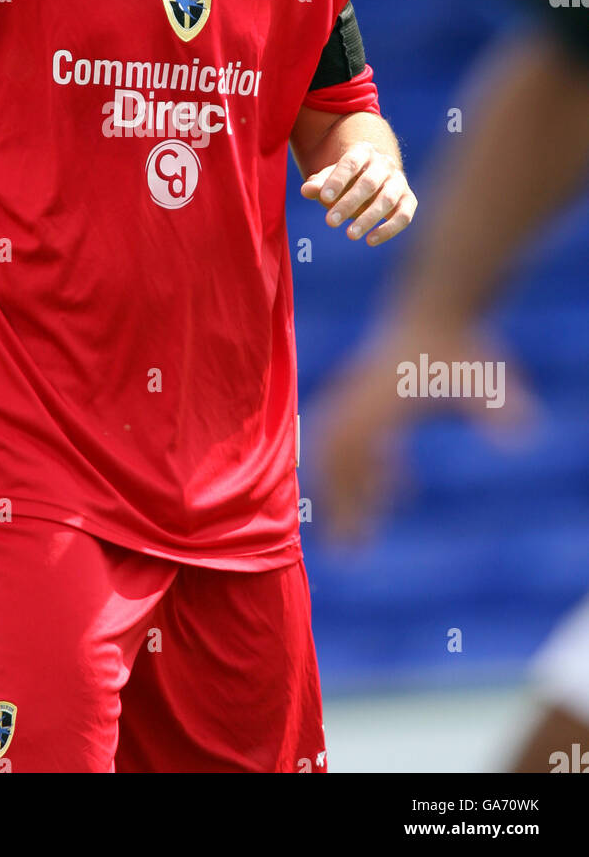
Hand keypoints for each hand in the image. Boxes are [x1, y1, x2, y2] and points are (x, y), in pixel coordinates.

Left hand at [300, 141, 416, 244]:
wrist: (372, 180)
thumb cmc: (346, 181)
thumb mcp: (330, 180)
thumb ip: (318, 184)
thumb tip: (306, 190)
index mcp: (363, 152)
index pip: (350, 163)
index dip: (337, 180)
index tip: (323, 198)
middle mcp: (384, 164)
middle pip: (369, 183)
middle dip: (349, 203)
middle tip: (330, 222)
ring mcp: (399, 181)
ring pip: (387, 199)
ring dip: (369, 218)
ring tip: (350, 235)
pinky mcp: (409, 200)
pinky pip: (404, 215)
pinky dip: (389, 229)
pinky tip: (370, 240)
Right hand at [305, 317, 539, 543]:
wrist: (437, 306)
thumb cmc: (457, 347)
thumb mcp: (479, 379)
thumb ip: (495, 408)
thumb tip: (524, 433)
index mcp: (375, 406)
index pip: (349, 462)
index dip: (346, 501)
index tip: (354, 541)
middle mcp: (356, 403)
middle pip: (332, 462)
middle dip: (337, 506)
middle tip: (348, 550)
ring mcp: (352, 397)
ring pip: (333, 450)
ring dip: (344, 487)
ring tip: (366, 523)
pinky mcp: (358, 394)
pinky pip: (344, 436)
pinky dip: (360, 465)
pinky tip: (399, 485)